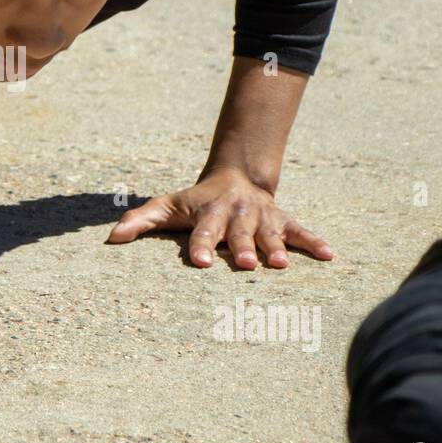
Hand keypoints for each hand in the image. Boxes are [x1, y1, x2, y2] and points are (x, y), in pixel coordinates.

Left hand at [104, 167, 333, 269]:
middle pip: (239, 233)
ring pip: (270, 234)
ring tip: (282, 265)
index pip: (202, 231)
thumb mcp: (166, 205)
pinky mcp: (282, 221)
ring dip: (276, 248)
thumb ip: (140, 221)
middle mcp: (237, 215)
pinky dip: (314, 242)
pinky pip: (300, 231)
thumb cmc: (195, 202)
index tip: (201, 262)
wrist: (236, 177)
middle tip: (245, 264)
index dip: (201, 245)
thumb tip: (111, 239)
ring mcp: (262, 218)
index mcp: (208, 213)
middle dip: (243, 247)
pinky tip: (330, 255)